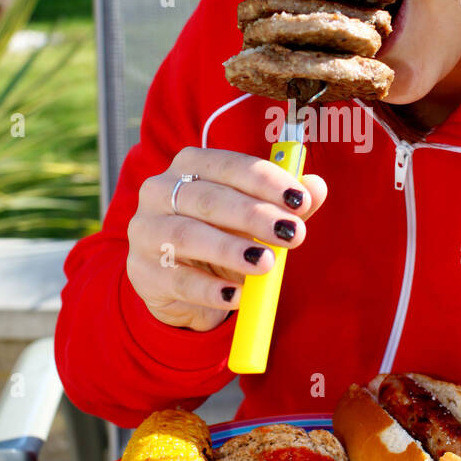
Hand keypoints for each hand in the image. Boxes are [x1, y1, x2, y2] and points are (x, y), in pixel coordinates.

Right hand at [126, 147, 327, 331]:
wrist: (178, 284)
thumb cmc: (220, 237)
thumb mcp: (253, 220)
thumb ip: (283, 203)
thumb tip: (317, 186)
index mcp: (189, 165)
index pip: (228, 164)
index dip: (265, 181)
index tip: (299, 200)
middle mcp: (159, 192)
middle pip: (208, 199)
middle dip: (254, 215)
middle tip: (292, 234)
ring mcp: (146, 232)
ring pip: (187, 236)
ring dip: (230, 250)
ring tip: (267, 263)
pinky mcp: (144, 273)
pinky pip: (179, 280)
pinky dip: (211, 289)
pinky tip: (238, 295)